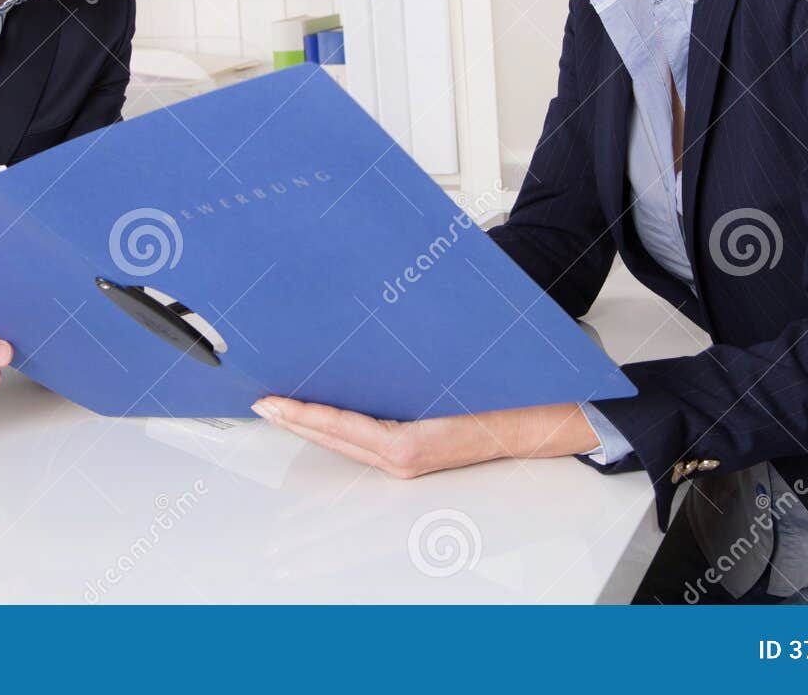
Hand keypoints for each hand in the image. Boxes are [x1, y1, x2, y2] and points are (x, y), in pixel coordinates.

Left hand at [250, 396, 599, 477]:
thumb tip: (365, 345)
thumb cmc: (509, 398)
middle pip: (332, 439)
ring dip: (310, 428)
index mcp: (408, 444)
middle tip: (260, 404)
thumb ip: (408, 370)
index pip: (337, 426)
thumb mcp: (454, 379)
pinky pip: (364, 443)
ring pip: (344, 444)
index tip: (270, 402)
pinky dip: (336, 429)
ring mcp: (408, 462)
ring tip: (279, 410)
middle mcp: (402, 459)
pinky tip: (321, 418)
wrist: (548, 420)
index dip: (299, 414)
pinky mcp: (415, 455)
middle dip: (292, 422)